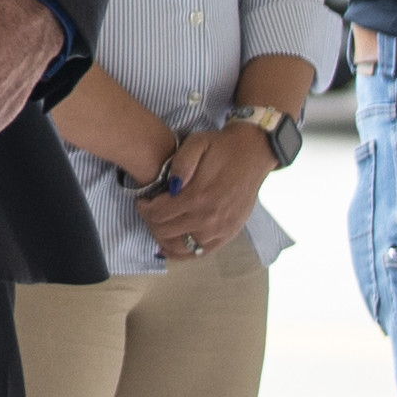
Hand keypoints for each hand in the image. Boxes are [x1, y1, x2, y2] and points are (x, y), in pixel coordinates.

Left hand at [135, 126, 273, 253]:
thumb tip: (171, 186)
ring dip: (165, 239)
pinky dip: (185, 252)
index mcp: (197, 195)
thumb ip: (181, 163)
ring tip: (159, 226)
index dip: (144, 209)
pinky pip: (202, 252)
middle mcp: (208, 217)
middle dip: (151, 222)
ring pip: (182, 247)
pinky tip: (173, 245)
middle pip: (166, 232)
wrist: (253, 153)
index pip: (158, 214)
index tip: (142, 201)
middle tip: (150, 212)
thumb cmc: (222, 147)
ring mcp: (221, 228)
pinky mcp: (230, 233)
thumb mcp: (197, 143)